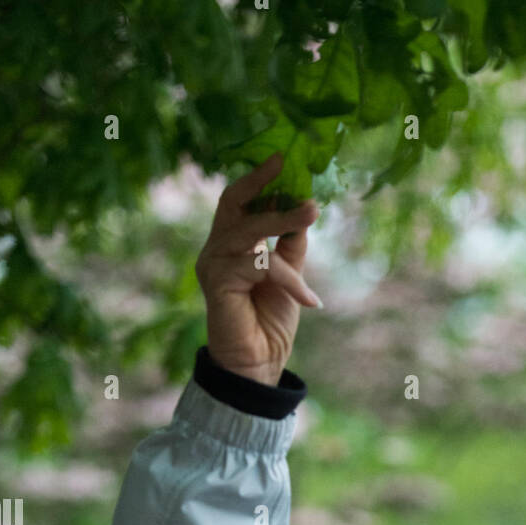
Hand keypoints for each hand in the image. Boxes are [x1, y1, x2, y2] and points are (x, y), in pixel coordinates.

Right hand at [195, 152, 320, 385]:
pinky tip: (309, 299)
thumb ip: (291, 242)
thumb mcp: (288, 274)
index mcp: (231, 243)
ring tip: (313, 211)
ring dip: (283, 219)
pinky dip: (288, 278)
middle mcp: (216, 248)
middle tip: (285, 163)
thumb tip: (305, 206)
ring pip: (249, 229)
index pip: (239, 200)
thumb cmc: (270, 321)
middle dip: (260, 181)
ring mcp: (212, 263)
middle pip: (234, 203)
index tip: (283, 157)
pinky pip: (258, 264)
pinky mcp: (215, 281)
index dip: (259, 178)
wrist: (258, 364)